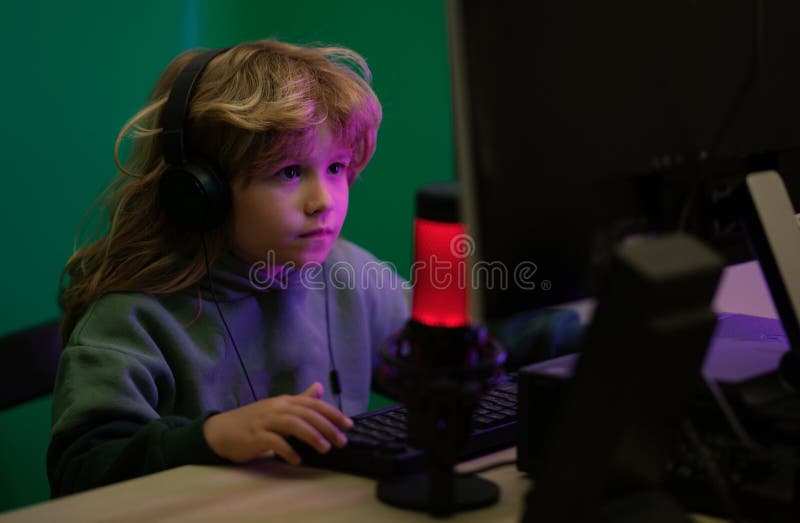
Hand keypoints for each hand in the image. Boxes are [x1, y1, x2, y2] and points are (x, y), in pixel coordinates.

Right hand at [202, 382, 352, 464]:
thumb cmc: (252, 421)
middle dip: (327, 427)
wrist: (221, 431)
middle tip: (342, 441)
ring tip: (325, 449)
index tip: (348, 425)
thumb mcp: (278, 408)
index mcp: (284, 401)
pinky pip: (274, 442)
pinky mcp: (254, 436)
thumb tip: (319, 387)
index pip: (313, 403)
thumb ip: (299, 400)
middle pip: (307, 414)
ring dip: (312, 436)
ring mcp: (265, 421)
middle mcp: (277, 408)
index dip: (332, 413)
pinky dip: (288, 450)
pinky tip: (298, 460)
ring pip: (293, 424)